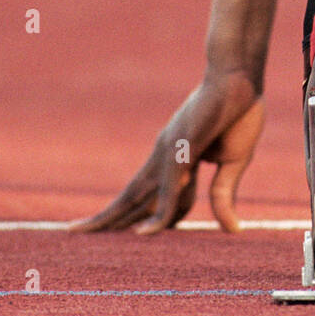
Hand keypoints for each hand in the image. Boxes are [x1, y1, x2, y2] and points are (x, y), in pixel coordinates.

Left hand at [70, 72, 263, 234]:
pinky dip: (160, 213)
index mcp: (177, 157)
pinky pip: (170, 189)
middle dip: (108, 218)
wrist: (240, 77)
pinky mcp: (181, 149)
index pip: (159, 198)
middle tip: (74, 232)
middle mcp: (165, 156)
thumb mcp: (233, 162)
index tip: (138, 238)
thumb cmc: (239, 113)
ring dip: (110, 218)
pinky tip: (145, 233)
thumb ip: (224, 194)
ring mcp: (169, 152)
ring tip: (81, 232)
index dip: (151, 221)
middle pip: (132, 196)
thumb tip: (232, 230)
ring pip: (136, 194)